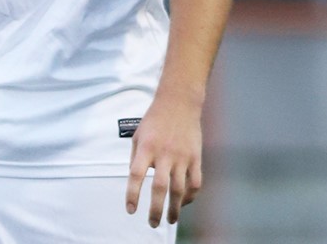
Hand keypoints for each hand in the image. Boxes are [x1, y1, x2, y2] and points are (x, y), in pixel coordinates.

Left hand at [124, 95, 203, 227]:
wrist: (179, 102)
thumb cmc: (154, 119)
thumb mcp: (137, 135)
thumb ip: (135, 158)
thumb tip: (134, 180)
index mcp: (146, 148)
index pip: (136, 175)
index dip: (132, 194)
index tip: (131, 210)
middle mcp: (164, 154)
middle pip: (159, 188)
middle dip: (155, 210)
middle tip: (152, 223)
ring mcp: (182, 156)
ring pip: (180, 189)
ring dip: (175, 208)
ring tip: (170, 220)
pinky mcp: (196, 157)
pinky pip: (195, 182)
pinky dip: (191, 196)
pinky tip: (185, 203)